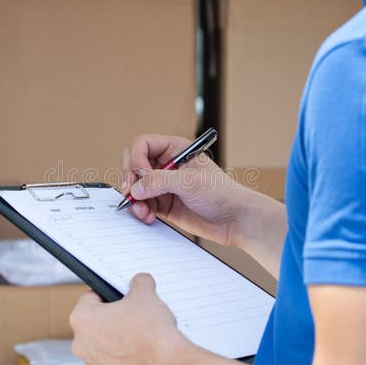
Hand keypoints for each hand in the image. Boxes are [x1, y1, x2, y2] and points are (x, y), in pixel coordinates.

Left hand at [69, 273, 188, 364]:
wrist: (167, 364)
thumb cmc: (150, 331)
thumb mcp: (145, 293)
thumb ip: (138, 282)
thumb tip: (140, 282)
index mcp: (82, 319)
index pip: (89, 297)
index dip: (108, 293)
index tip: (120, 296)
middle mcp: (81, 344)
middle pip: (94, 321)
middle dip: (111, 316)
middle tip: (131, 313)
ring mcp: (94, 364)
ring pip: (102, 342)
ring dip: (115, 336)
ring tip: (138, 332)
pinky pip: (113, 360)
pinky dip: (123, 354)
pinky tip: (140, 349)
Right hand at [120, 133, 242, 245]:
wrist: (234, 219)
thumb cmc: (221, 193)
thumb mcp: (189, 182)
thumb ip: (159, 181)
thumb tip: (135, 187)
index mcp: (175, 149)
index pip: (142, 145)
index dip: (136, 158)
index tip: (140, 175)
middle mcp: (167, 165)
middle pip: (134, 165)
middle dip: (131, 180)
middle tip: (133, 193)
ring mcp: (165, 185)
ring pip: (136, 187)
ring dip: (135, 200)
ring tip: (143, 211)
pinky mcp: (164, 204)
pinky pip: (143, 204)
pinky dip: (141, 210)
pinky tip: (148, 216)